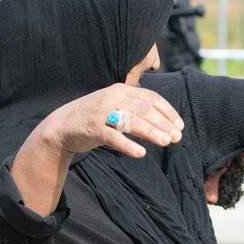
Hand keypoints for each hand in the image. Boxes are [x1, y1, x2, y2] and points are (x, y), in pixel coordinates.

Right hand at [41, 82, 183, 161]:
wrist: (63, 124)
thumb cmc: (96, 117)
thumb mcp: (116, 106)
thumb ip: (136, 109)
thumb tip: (163, 121)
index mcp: (122, 90)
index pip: (150, 98)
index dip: (168, 111)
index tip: (180, 126)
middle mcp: (113, 98)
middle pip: (144, 109)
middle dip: (163, 123)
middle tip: (177, 137)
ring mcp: (102, 113)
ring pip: (132, 121)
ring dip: (151, 132)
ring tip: (166, 142)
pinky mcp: (93, 129)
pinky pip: (113, 137)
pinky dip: (128, 145)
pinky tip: (141, 154)